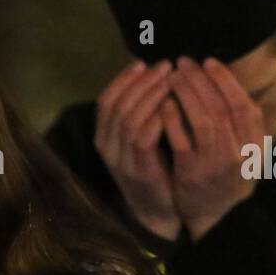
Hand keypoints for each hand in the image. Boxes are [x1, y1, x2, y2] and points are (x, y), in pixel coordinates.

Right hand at [94, 59, 180, 240]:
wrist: (157, 211)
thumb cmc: (153, 168)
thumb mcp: (139, 139)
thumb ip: (139, 113)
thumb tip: (148, 74)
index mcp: (103, 138)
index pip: (105, 100)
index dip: (123, 79)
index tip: (144, 63)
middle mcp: (107, 148)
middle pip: (117, 106)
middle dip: (141, 82)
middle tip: (165, 66)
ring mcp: (121, 162)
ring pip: (129, 119)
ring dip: (151, 96)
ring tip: (171, 81)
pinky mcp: (140, 172)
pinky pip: (143, 139)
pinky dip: (157, 119)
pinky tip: (172, 107)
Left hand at [164, 57, 264, 240]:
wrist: (216, 218)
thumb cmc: (227, 177)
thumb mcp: (246, 152)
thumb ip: (242, 123)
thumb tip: (226, 82)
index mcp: (254, 144)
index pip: (244, 104)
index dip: (226, 81)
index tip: (208, 62)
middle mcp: (239, 152)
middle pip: (222, 107)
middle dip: (202, 80)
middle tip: (183, 61)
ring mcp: (216, 163)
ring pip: (204, 120)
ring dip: (187, 94)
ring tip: (172, 76)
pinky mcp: (192, 173)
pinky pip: (182, 140)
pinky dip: (173, 119)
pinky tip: (163, 103)